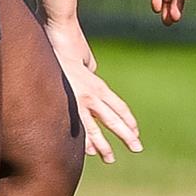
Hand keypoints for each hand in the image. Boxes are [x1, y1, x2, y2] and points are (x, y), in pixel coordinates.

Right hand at [44, 18, 141, 162]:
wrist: (58, 36)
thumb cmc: (69, 49)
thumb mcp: (84, 65)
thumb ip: (89, 76)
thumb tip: (91, 80)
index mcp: (99, 85)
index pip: (119, 107)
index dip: (128, 120)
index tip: (135, 132)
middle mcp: (94, 93)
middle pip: (114, 119)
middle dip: (126, 135)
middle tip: (137, 148)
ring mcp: (80, 98)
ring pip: (97, 127)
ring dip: (105, 145)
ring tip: (111, 159)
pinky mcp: (66, 100)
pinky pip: (78, 124)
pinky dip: (84, 139)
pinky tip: (89, 151)